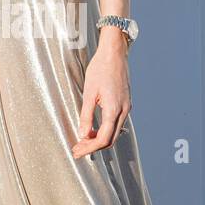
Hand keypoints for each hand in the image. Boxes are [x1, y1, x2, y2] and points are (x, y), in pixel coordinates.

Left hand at [71, 33, 129, 157]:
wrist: (114, 53)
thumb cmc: (100, 69)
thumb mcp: (89, 93)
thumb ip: (86, 116)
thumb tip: (83, 134)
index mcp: (114, 109)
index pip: (103, 138)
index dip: (89, 148)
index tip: (77, 151)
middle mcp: (123, 110)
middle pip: (110, 139)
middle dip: (94, 147)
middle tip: (78, 149)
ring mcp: (126, 107)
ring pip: (114, 133)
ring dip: (99, 139)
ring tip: (83, 140)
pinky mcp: (125, 103)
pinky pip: (116, 123)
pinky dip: (105, 130)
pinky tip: (94, 129)